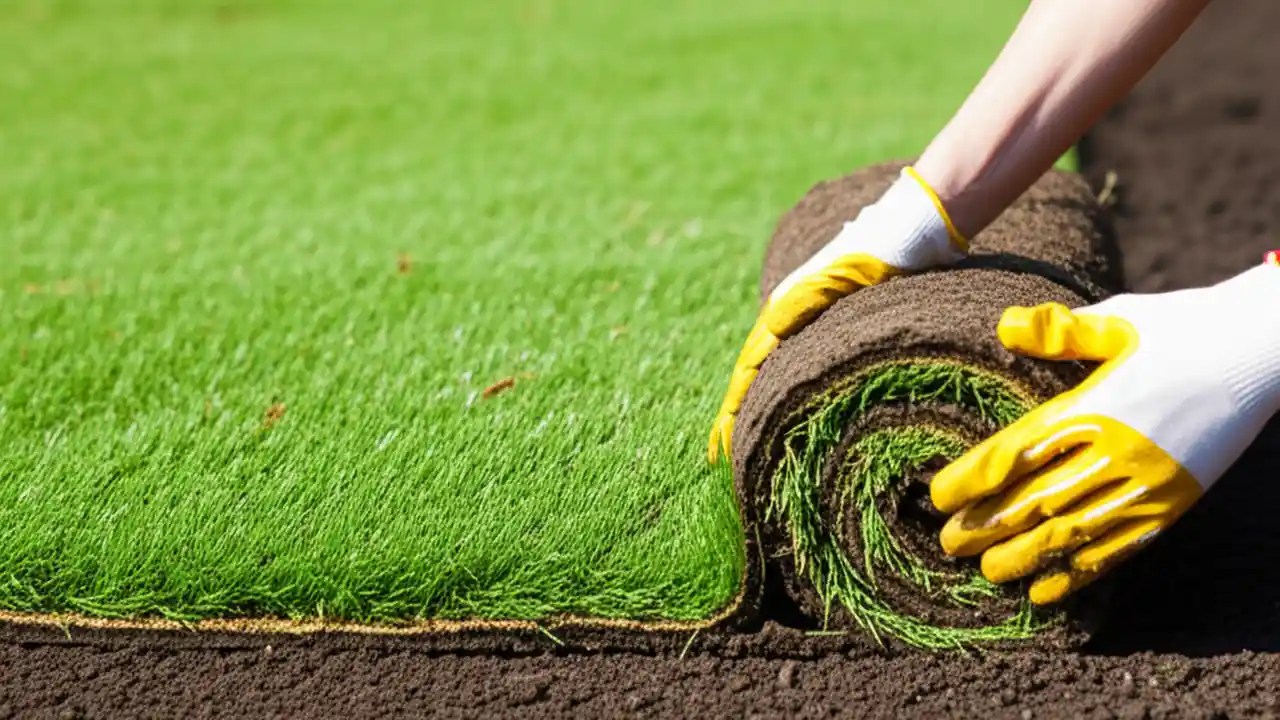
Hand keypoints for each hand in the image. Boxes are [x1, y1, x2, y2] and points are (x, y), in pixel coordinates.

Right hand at [707, 167, 965, 462]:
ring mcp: (811, 318)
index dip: (732, 410)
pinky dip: (784, 386)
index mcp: (786, 306)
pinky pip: (799, 361)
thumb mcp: (845, 271)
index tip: (718, 448)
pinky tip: (786, 402)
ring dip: (756, 402)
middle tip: (722, 455)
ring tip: (743, 437)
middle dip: (736, 414)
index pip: (748, 368)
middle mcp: (791, 314)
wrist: (921, 222)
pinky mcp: (836, 321)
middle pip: (754, 373)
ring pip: (773, 368)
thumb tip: (770, 332)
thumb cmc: (886, 246)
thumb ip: (807, 297)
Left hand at [932, 263, 1279, 604]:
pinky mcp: (1175, 503)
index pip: (1017, 451)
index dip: (974, 479)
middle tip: (948, 544)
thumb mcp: (1121, 320)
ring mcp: (1149, 483)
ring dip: (1026, 556)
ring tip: (988, 571)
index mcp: (1095, 405)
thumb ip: (1061, 331)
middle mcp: (1119, 450)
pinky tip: (1047, 589)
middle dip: (988, 525)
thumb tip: (1005, 324)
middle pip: (1037, 499)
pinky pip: (1121, 547)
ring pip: (1075, 532)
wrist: (1265, 351)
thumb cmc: (1185, 329)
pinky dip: (1080, 572)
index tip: (938, 497)